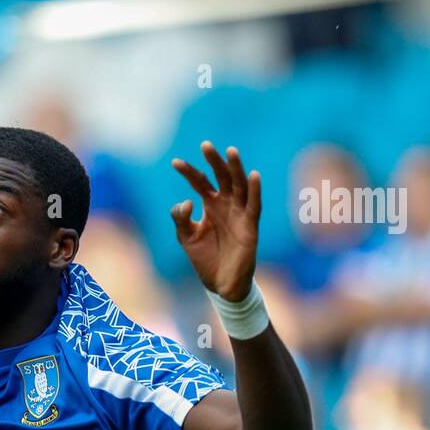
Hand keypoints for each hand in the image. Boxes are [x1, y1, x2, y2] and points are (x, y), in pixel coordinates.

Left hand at [170, 141, 261, 301]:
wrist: (220, 284)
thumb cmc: (205, 258)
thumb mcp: (186, 237)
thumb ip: (181, 218)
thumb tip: (186, 201)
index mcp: (210, 205)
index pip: (200, 182)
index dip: (189, 172)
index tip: (175, 162)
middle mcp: (226, 205)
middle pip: (221, 177)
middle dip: (214, 161)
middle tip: (205, 145)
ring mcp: (240, 213)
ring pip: (239, 186)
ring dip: (236, 169)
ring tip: (230, 151)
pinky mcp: (251, 226)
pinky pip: (254, 205)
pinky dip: (255, 190)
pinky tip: (253, 175)